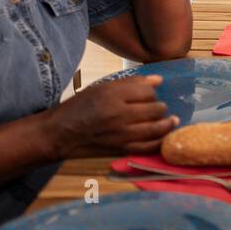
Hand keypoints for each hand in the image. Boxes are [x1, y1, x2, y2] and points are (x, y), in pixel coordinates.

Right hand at [43, 75, 178, 158]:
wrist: (59, 134)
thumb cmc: (78, 108)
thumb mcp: (100, 88)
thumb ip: (129, 83)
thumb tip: (157, 80)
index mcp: (112, 95)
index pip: (146, 90)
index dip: (151, 91)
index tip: (150, 93)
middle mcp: (118, 114)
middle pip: (155, 107)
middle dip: (160, 106)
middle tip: (159, 107)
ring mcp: (121, 134)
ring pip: (157, 127)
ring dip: (167, 123)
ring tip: (171, 120)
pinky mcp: (121, 149)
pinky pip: (149, 146)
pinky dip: (160, 141)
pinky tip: (165, 136)